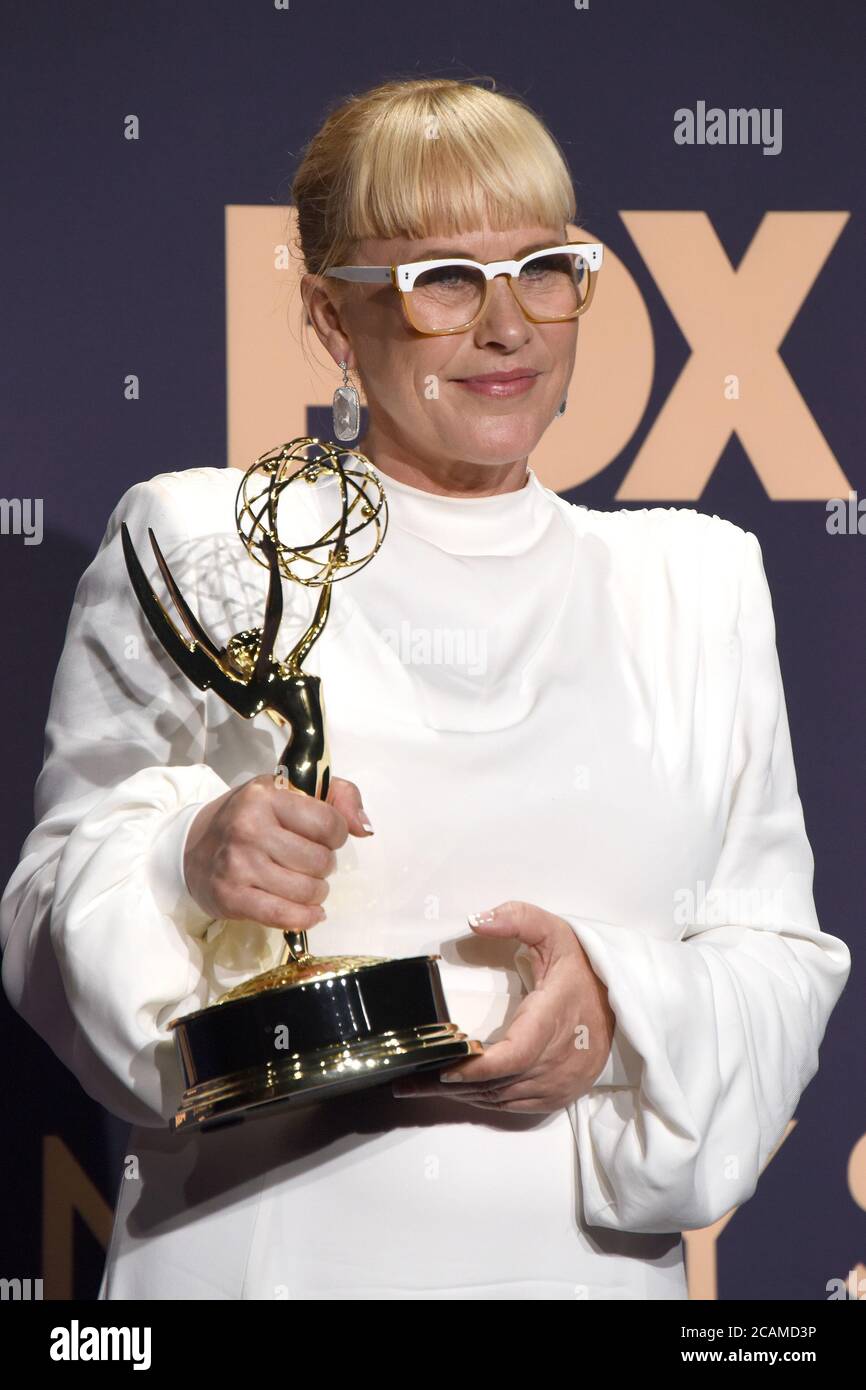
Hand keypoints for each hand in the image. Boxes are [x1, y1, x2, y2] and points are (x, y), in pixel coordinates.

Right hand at [183, 773, 372, 932]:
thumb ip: (339, 796)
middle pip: (321, 862)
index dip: (336, 835)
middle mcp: (250, 827)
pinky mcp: (231, 897)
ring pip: (308, 891)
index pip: (329, 824)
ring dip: (315, 892)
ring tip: (302, 881)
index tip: (323, 837)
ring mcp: (238, 864)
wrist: (192, 846)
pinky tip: (309, 912)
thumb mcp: (291, 791)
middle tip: (307, 861)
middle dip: (324, 865)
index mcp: (267, 795)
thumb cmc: (250, 817)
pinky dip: (305, 918)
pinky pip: (285, 916)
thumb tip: (365, 828)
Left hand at [392, 900, 615, 1112]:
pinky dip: (487, 1099)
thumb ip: (516, 918)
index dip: (476, 1068)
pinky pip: (517, 1105)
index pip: (513, 1055)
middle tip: (407, 1081)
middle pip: (498, 1083)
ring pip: (503, 1098)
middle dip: (450, 1085)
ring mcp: (562, 1080)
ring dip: (464, 1095)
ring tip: (422, 1086)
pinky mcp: (562, 1093)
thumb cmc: (580, 965)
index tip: (442, 1068)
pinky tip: (460, 1091)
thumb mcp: (552, 930)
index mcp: (553, 1017)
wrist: (623, 998)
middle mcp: (559, 1057)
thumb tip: (475, 920)